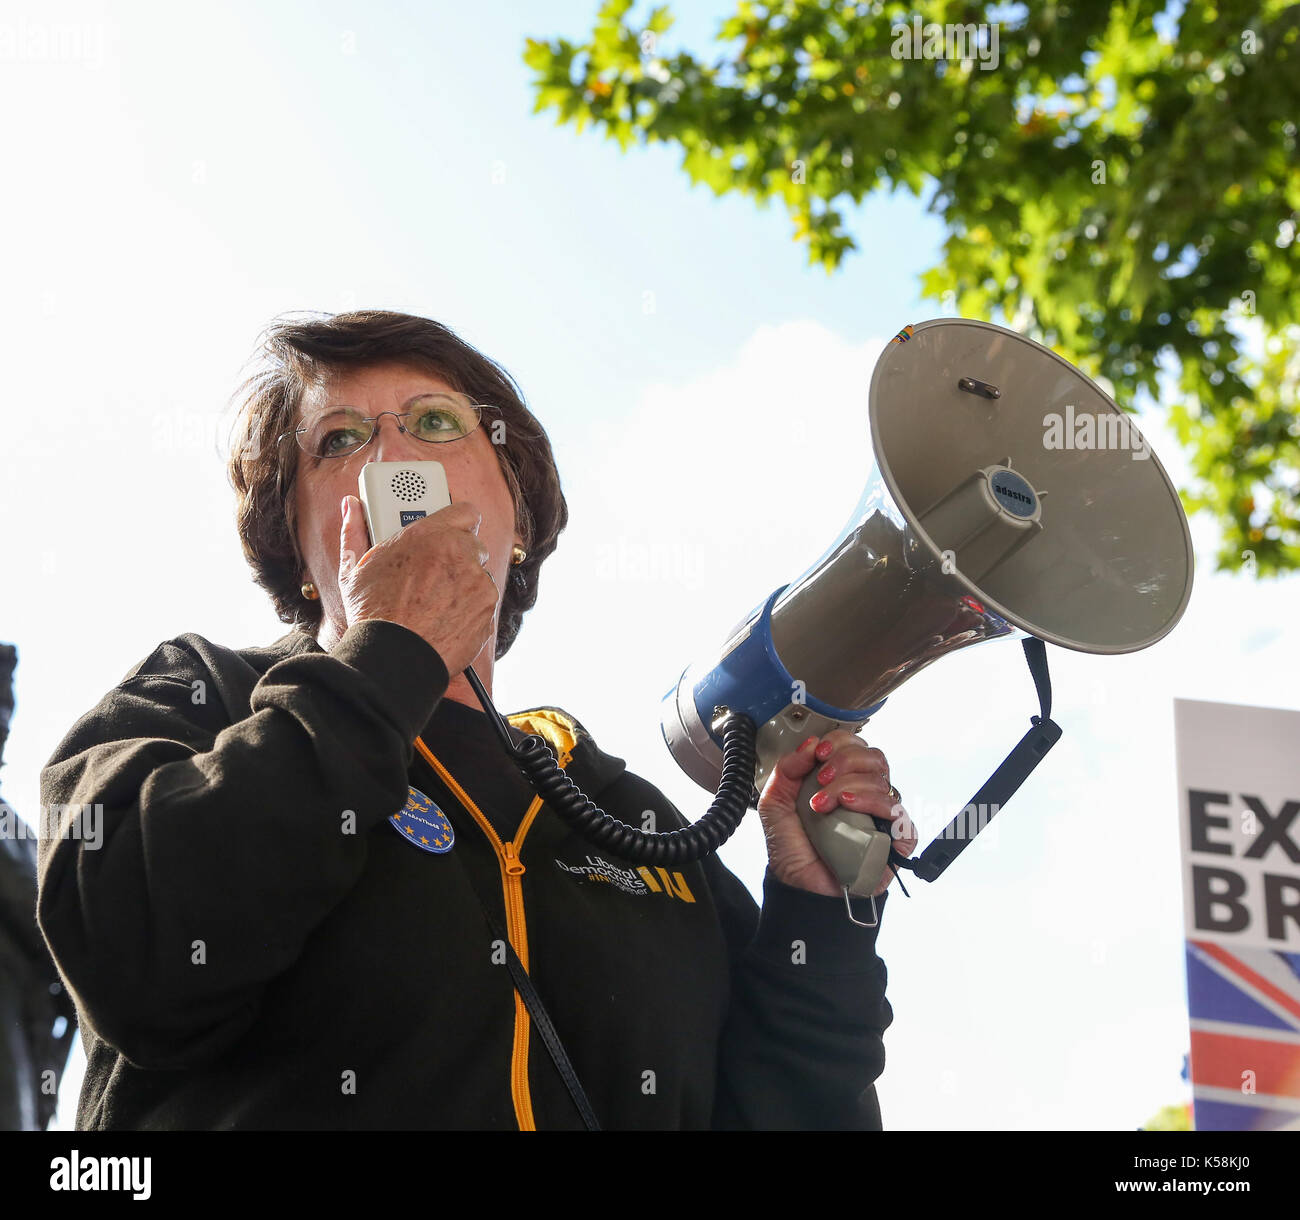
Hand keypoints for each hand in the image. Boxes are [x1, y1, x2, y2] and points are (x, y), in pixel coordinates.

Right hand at [335, 494, 498, 677]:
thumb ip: (355, 531)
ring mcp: (476, 580)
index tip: (450, 527)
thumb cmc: (372, 615)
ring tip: (434, 601)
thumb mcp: (354, 569)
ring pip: (478, 573)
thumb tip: (351, 506)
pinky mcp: (487, 606)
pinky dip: (470, 607)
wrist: (393, 657)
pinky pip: (483, 600)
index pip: (464, 510)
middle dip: (457, 554)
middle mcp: (457, 552)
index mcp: (427, 535)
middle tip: (434, 570)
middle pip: (472, 543)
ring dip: (463, 583)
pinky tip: (445, 617)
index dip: (458, 520)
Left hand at [755, 730, 917, 898]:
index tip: (818, 753)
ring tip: (823, 804)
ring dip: (849, 784)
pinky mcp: (895, 840)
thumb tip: (809, 744)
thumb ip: (786, 769)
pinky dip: (875, 804)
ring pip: (882, 781)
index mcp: (840, 780)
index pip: (854, 746)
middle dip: (845, 759)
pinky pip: (899, 814)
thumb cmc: (793, 848)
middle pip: (873, 757)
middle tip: (822, 777)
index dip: (839, 742)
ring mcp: (880, 817)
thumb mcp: (775, 804)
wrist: (799, 887)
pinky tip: (849, 807)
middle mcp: (863, 794)